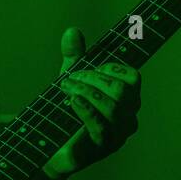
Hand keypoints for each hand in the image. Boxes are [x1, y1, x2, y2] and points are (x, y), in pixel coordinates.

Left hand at [43, 26, 140, 178]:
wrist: (48, 147)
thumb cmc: (64, 112)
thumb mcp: (69, 80)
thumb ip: (73, 56)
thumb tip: (72, 31)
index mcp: (125, 99)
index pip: (132, 77)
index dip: (111, 67)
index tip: (89, 67)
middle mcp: (127, 117)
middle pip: (123, 90)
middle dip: (93, 79)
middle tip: (70, 78)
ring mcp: (118, 135)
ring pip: (113, 107)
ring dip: (86, 92)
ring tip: (66, 88)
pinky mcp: (103, 148)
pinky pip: (102, 126)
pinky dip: (86, 109)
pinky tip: (72, 101)